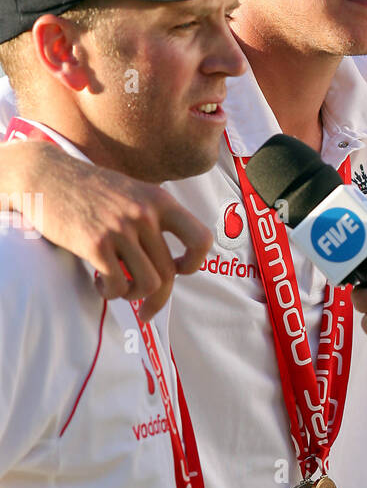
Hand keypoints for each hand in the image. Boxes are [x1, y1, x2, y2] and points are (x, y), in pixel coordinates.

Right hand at [1, 139, 212, 321]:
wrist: (45, 175)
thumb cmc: (88, 189)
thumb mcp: (131, 192)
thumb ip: (153, 218)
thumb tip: (172, 263)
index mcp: (159, 200)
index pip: (201, 238)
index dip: (195, 262)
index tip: (179, 270)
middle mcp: (145, 214)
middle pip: (169, 273)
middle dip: (159, 299)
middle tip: (146, 312)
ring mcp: (121, 229)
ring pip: (148, 284)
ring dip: (133, 296)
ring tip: (119, 289)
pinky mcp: (96, 244)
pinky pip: (118, 286)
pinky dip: (111, 293)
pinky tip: (100, 284)